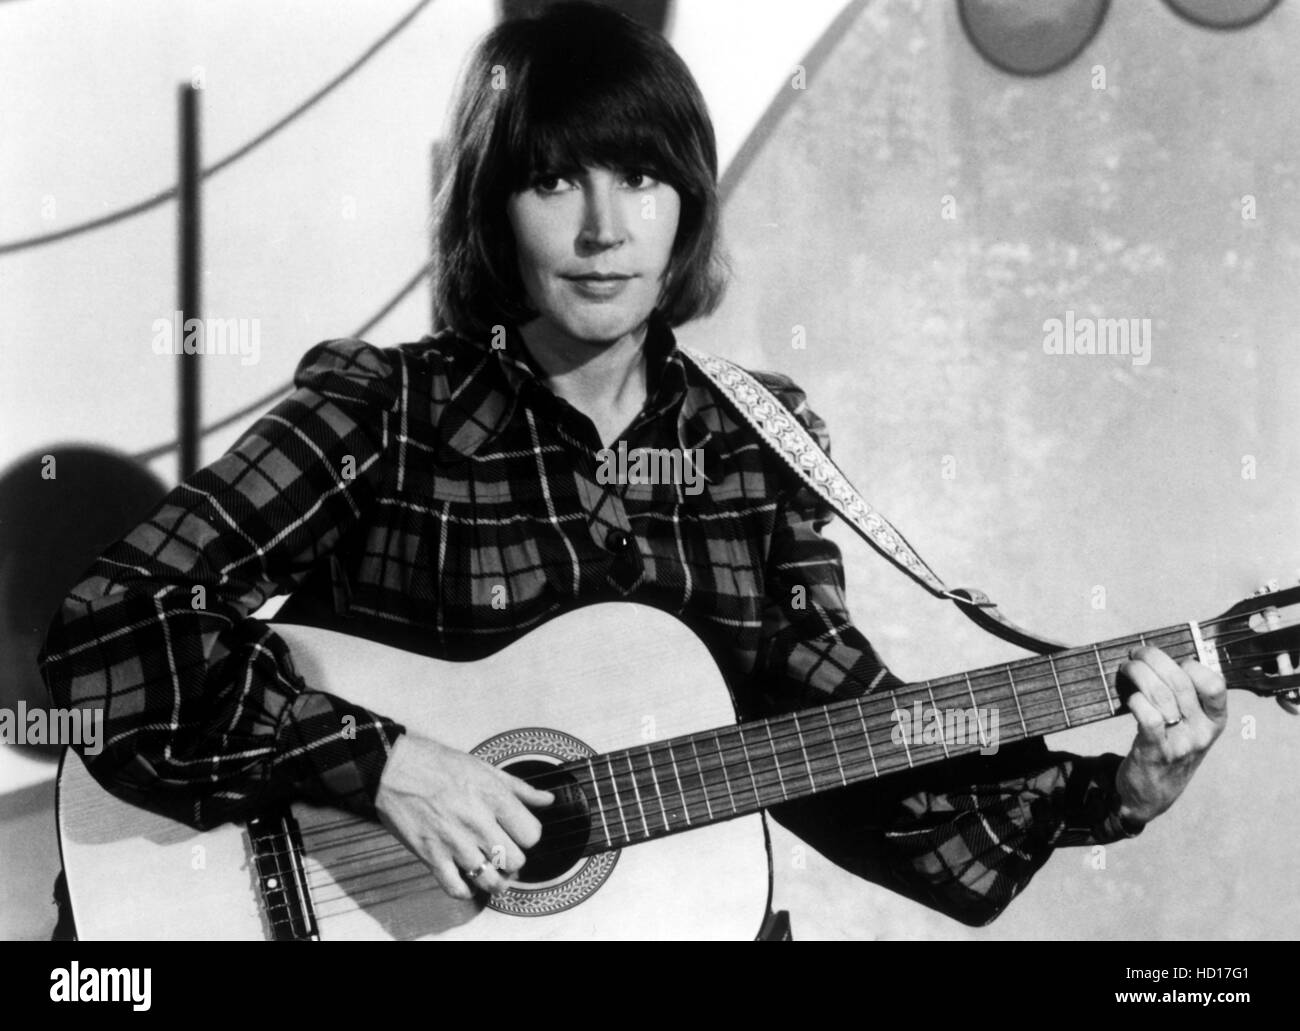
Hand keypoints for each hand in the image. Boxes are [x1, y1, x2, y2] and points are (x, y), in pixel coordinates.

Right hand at [375, 733, 553, 899]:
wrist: (393, 768)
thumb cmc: (436, 763)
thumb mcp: (483, 767)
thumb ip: (519, 788)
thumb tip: (547, 799)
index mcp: (493, 797)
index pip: (531, 834)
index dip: (528, 836)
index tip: (519, 834)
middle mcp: (477, 822)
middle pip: (515, 860)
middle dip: (514, 859)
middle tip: (504, 853)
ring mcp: (454, 842)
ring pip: (491, 880)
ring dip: (495, 879)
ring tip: (491, 871)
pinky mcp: (431, 855)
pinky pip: (457, 888)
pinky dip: (466, 890)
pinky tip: (467, 879)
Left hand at [1114, 646, 1227, 827]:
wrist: (1152, 796)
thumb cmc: (1170, 749)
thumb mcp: (1191, 728)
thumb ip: (1186, 698)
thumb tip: (1161, 659)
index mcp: (1215, 721)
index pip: (1215, 683)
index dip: (1190, 665)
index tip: (1170, 661)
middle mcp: (1202, 732)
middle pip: (1180, 682)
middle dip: (1153, 659)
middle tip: (1135, 655)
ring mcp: (1181, 744)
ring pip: (1161, 695)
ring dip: (1138, 674)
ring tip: (1126, 669)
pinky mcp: (1155, 752)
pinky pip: (1148, 717)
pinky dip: (1136, 701)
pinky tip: (1129, 698)